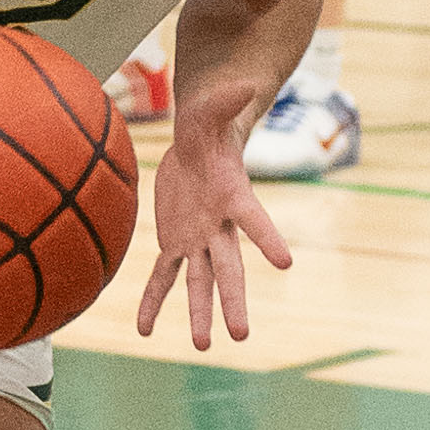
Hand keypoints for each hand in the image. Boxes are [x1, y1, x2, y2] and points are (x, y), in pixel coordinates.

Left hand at [135, 110, 292, 353]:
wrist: (197, 143)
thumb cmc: (208, 123)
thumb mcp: (210, 110)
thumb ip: (225, 101)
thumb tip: (244, 83)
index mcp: (233, 197)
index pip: (254, 220)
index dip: (268, 239)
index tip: (286, 263)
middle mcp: (219, 226)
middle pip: (229, 268)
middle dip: (233, 300)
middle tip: (241, 335)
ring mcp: (198, 237)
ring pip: (200, 281)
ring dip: (199, 313)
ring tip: (201, 346)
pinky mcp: (176, 240)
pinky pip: (163, 275)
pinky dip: (152, 301)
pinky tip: (143, 330)